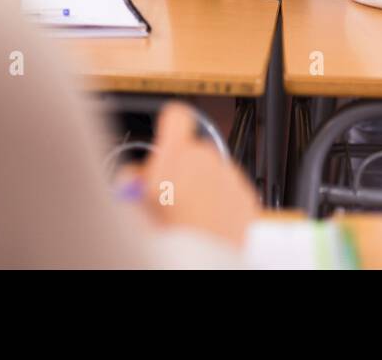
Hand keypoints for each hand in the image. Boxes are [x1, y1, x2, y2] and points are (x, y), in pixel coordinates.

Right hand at [136, 103, 257, 246]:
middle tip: (169, 198)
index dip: (170, 126)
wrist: (200, 264)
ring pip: (213, 173)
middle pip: (194, 151)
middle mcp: (207, 159)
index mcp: (177, 155)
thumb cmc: (167, 236)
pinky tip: (207, 225)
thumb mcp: (133, 204)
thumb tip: (135, 177)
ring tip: (189, 218)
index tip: (167, 139)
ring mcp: (230, 177)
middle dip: (183, 169)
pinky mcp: (247, 197)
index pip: (177, 116)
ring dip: (202, 188)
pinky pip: (230, 191)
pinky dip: (221, 204)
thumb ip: (134, 181)